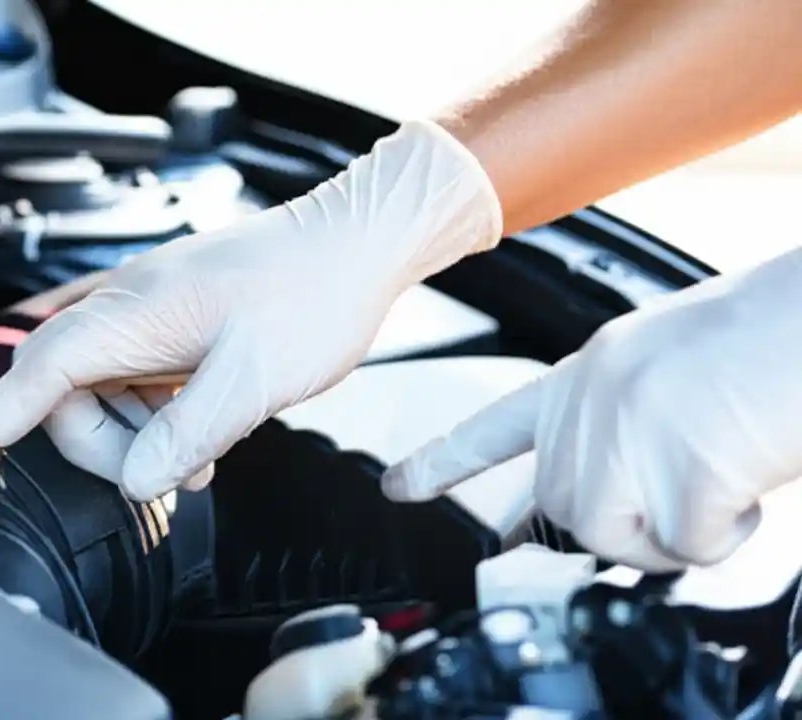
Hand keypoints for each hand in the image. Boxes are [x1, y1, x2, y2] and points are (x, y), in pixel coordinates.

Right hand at [0, 120, 501, 500]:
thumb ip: (187, 434)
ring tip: (201, 455)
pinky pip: (137, 383)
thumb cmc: (312, 294)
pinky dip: (158, 418)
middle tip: (167, 474)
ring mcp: (149, 316)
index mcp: (133, 314)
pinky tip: (204, 433)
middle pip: (67, 396)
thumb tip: (137, 482)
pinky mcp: (172, 325)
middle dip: (107, 448)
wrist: (357, 245)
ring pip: (102, 394)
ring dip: (138, 436)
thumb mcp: (253, 379)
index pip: (39, 371)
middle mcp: (128, 310)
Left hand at [383, 249, 801, 570]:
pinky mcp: (677, 474)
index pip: (493, 425)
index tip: (397, 487)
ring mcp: (627, 437)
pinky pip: (688, 548)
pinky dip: (727, 534)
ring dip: (673, 534)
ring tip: (721, 482)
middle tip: (691, 492)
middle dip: (628, 523)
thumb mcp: (667, 369)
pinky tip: (749, 484)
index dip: (441, 462)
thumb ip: (621, 423)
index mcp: (588, 372)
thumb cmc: (768, 337)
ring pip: (612, 537)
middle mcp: (591, 404)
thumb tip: (623, 490)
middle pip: (568, 510)